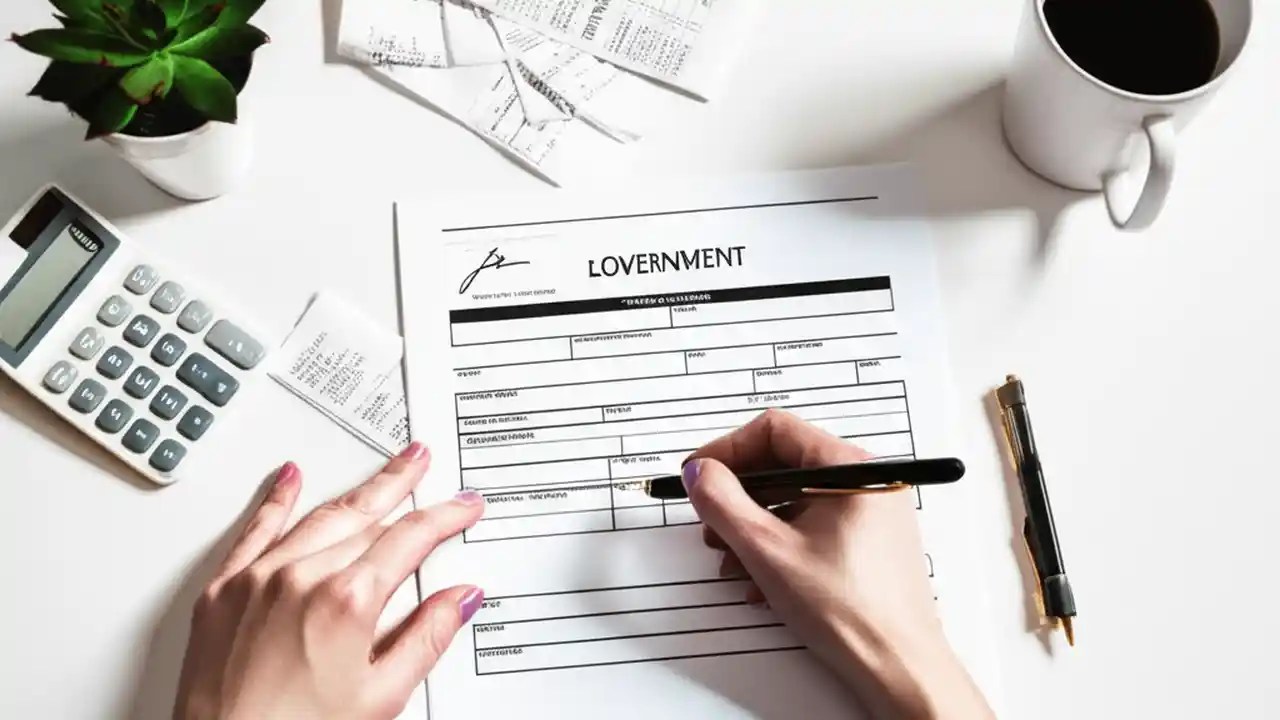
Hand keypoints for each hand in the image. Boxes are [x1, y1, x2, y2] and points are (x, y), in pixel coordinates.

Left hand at [173, 443, 485, 719]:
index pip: (409, 539)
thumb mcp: (380, 697)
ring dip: (356, 490)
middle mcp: (300, 578)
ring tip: (381, 470)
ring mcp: (257, 580)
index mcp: (347, 601)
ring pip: (318, 517)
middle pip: (366, 517)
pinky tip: (289, 479)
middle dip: (401, 487)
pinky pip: (254, 531)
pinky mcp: (222, 591)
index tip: (462, 506)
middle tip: (421, 462)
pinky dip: (276, 500)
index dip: (443, 517)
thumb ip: (426, 638)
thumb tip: (459, 598)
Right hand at [684, 410, 991, 719]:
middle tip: (710, 522)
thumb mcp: (767, 550)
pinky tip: (760, 579)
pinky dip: (780, 545)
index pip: (776, 431)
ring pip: (795, 501)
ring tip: (731, 559)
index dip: (727, 450)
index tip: (699, 474)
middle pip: (784, 465)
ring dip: (754, 526)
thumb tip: (700, 473)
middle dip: (738, 496)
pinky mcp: (868, 543)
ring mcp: (870, 514)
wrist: (896, 667)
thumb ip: (724, 503)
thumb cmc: (850, 612)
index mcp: (851, 469)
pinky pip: (813, 527)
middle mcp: (866, 482)